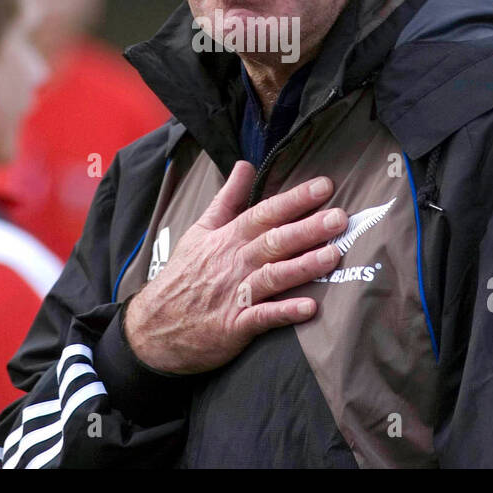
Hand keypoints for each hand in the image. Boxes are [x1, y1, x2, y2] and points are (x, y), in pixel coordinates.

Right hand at [124, 160, 346, 374]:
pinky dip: (285, 312)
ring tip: (333, 256)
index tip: (323, 186)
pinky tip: (309, 308)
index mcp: (227, 239)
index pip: (264, 212)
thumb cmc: (184, 276)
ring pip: (272, 276)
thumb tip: (246, 165)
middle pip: (273, 241)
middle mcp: (234, 263)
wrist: (154, 326)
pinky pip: (262, 317)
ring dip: (303, 266)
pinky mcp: (234, 326)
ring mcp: (234, 295)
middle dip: (307, 228)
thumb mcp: (200, 231)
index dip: (294, 199)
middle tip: (339, 217)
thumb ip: (228, 199)